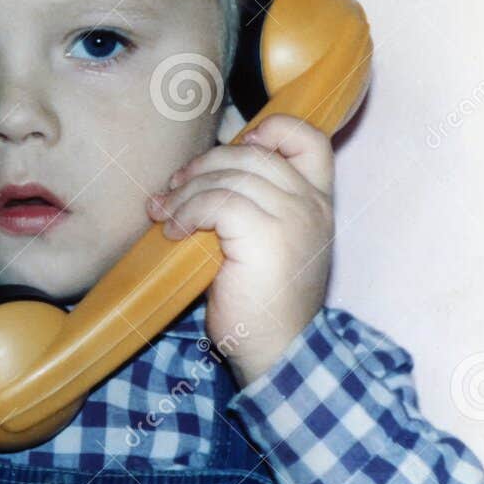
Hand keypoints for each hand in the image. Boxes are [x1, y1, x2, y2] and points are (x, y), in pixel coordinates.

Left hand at [146, 113, 334, 386]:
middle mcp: (311, 205)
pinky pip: (215, 202)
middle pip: (252, 154)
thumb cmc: (265, 305)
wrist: (278, 352)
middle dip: (204, 165)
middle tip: (173, 190)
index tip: (235, 151)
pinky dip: (186, 213)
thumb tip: (202, 177)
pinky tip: (173, 233)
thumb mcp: (272, 246)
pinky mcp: (264, 235)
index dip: (271, 131)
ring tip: (164, 214)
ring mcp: (292, 218)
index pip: (310, 140)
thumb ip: (257, 208)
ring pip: (228, 176)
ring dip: (186, 192)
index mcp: (319, 204)